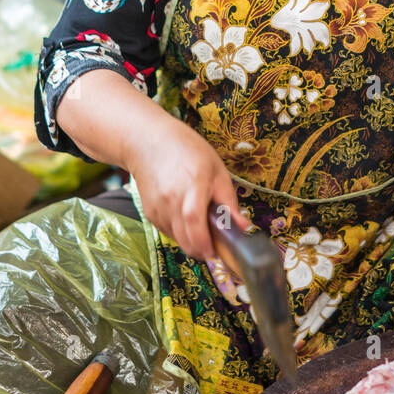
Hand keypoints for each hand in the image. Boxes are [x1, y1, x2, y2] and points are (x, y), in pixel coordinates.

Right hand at [128, 113, 249, 264]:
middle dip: (203, 249)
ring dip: (192, 241)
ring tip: (200, 222)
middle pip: (186, 239)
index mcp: (193, 184)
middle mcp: (171, 199)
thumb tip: (245, 228)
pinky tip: (184, 215)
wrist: (148, 142)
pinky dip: (180, 233)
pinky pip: (168, 233)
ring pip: (178, 240)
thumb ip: (229, 202)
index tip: (216, 251)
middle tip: (215, 243)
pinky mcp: (149, 214)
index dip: (205, 242)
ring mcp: (157, 208)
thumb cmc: (186, 151)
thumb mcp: (216, 170)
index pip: (195, 220)